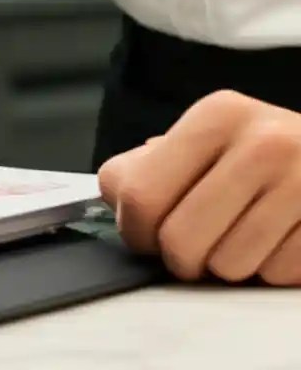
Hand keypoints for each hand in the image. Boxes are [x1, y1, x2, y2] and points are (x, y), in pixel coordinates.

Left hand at [98, 90, 300, 284]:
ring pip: (228, 266)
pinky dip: (269, 270)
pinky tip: (277, 240)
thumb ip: (149, 164)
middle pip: (181, 240)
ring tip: (240, 236)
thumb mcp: (206, 138)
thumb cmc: (261, 152)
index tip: (145, 234)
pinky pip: (275, 275)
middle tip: (192, 247)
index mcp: (217, 116)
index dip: (134, 230)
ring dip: (227, 266)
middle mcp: (263, 143)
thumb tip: (116, 195)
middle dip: (179, 257)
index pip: (140, 195)